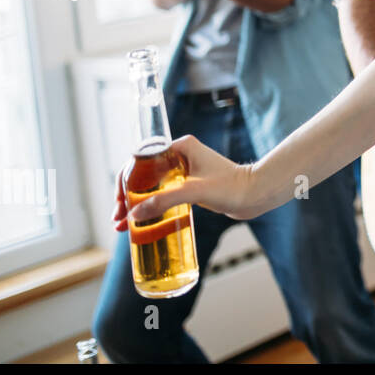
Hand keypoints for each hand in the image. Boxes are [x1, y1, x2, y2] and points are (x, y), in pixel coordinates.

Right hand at [112, 135, 260, 227]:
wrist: (257, 194)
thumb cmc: (233, 187)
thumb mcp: (196, 192)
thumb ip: (165, 200)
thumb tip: (134, 213)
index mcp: (180, 147)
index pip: (140, 160)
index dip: (124, 181)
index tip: (119, 202)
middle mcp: (180, 156)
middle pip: (142, 176)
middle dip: (126, 197)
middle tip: (117, 219)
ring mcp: (185, 172)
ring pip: (150, 188)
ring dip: (135, 205)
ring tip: (122, 227)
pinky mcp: (190, 186)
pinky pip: (163, 196)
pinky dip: (150, 208)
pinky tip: (141, 225)